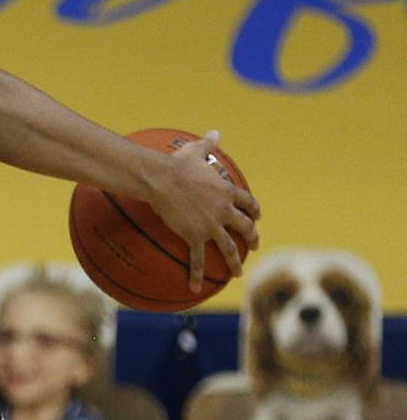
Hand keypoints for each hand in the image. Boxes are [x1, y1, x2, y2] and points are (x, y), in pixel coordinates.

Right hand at [143, 129, 260, 294]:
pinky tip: (196, 287)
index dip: (254, 211)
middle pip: (244, 227)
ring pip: (229, 248)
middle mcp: (224, 210)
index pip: (247, 203)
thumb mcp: (195, 151)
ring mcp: (211, 225)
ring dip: (235, 262)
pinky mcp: (195, 236)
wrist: (162, 180)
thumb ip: (208, 144)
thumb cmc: (177, 164)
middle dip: (252, 237)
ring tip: (238, 274)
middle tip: (254, 246)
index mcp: (226, 191)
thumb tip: (215, 132)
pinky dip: (198, 274)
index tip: (257, 217)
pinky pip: (198, 259)